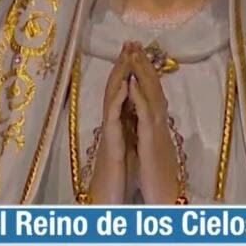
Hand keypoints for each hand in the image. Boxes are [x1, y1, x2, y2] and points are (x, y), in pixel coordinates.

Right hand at [86, 43, 137, 203]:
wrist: (108, 202)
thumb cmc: (119, 179)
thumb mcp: (129, 150)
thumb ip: (130, 131)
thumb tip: (135, 117)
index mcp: (120, 126)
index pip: (124, 92)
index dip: (130, 72)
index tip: (136, 52)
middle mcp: (112, 126)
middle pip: (116, 88)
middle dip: (123, 65)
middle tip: (129, 42)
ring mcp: (109, 134)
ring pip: (111, 98)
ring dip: (118, 75)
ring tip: (125, 55)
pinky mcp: (110, 145)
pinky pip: (113, 119)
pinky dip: (117, 100)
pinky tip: (123, 86)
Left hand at [126, 44, 182, 204]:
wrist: (166, 201)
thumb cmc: (158, 180)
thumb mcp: (153, 151)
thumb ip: (149, 133)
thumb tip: (146, 120)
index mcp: (157, 126)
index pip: (152, 92)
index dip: (144, 72)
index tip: (135, 54)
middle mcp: (160, 125)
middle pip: (154, 87)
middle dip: (142, 64)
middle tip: (134, 43)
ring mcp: (158, 133)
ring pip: (152, 96)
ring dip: (142, 74)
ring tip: (133, 53)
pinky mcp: (152, 143)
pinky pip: (146, 117)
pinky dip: (139, 99)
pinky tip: (132, 85)